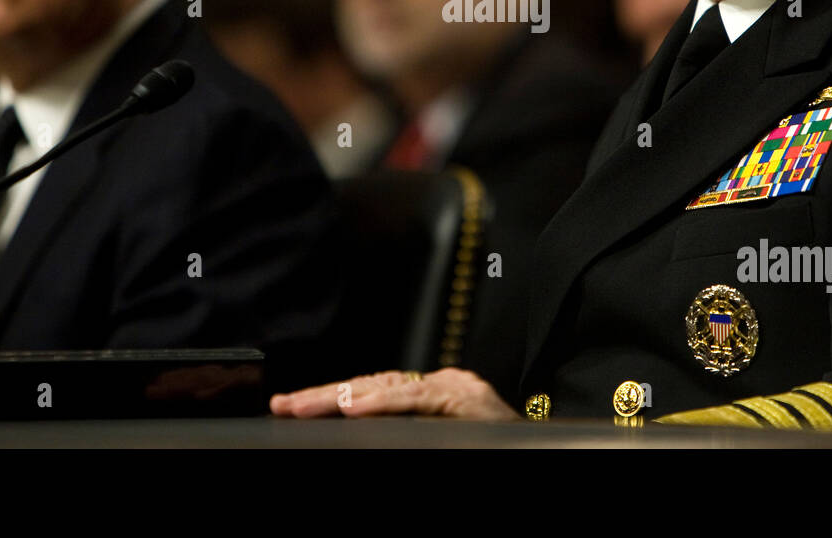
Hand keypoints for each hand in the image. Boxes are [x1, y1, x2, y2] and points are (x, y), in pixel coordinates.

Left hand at [269, 368, 518, 420]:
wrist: (548, 447)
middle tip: (283, 405)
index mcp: (435, 397)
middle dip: (324, 396)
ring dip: (341, 398)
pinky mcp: (464, 397)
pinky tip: (352, 407)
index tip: (292, 407)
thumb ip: (411, 429)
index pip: (375, 392)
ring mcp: (454, 388)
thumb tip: (359, 426)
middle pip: (373, 385)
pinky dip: (382, 403)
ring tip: (303, 406)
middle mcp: (443, 385)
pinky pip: (417, 398)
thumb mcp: (447, 438)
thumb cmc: (497, 444)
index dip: (333, 399)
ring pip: (387, 388)